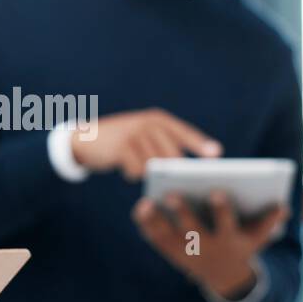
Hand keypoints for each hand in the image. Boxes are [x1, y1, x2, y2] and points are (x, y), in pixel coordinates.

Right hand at [71, 108, 221, 180]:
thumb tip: (182, 170)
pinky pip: (137, 170)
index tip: (216, 155)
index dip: (200, 144)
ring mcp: (134, 134)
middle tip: (176, 181)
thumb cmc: (122, 143)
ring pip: (155, 165)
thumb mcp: (143, 136)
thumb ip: (163, 146)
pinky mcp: (121, 147)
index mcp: (158, 120)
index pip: (184, 132)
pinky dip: (133, 174)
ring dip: (149, 172)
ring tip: (136, 165)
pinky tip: (125, 167)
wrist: (85, 138)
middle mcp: (148, 123)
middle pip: (172, 154)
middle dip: (175, 170)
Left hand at [132, 190, 288, 298]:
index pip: (226, 223)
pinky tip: (141, 210)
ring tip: (145, 203)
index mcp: (229, 240)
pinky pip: (157, 240)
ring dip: (156, 221)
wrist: (225, 277)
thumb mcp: (259, 237)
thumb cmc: (242, 245)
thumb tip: (283, 206)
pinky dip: (147, 227)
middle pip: (193, 231)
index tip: (218, 191)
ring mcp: (187, 253)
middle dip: (183, 214)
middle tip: (172, 195)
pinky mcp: (172, 253)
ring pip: (169, 237)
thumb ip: (269, 221)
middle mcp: (206, 248)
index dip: (222, 209)